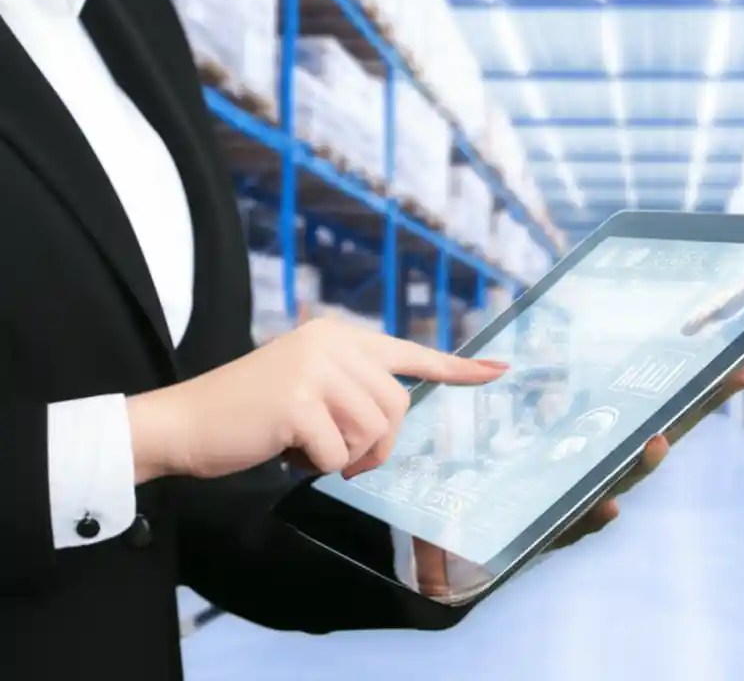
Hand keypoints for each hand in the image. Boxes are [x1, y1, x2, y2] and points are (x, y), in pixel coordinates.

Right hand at [126, 318, 506, 482]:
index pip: (409, 353)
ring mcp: (314, 369)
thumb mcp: (308, 388)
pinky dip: (317, 467)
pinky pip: (340, 455)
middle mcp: (331, 342)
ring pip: (374, 432)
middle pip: (397, 407)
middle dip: (375, 445)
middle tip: (335, 453)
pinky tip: (285, 451)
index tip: (499, 371)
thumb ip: (351, 389)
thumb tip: (397, 416)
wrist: (184, 424)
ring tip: (304, 446)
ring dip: (345, 456)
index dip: (457, 367)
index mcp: (337, 336)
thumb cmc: (250, 417)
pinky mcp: (298, 401)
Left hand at [408, 362, 743, 595]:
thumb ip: (492, 395)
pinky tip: (611, 504)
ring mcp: (581, 502)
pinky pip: (578, 526)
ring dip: (645, 462)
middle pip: (656, 435)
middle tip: (734, 378)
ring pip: (625, 480)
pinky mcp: (552, 534)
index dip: (699, 388)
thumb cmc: (476, 482)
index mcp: (592, 439)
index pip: (652, 407)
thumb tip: (499, 359)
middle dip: (696, 410)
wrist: (441, 551)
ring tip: (660, 441)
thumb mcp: (487, 431)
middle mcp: (597, 470)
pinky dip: (595, 516)